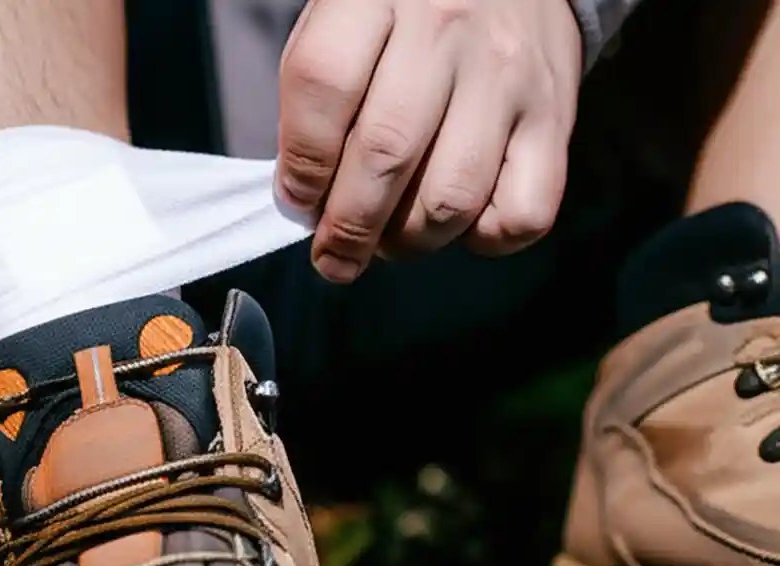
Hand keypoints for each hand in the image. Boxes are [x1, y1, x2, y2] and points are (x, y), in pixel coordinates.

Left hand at [276, 0, 582, 281]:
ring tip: (388, 241)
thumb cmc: (403, 12)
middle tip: (333, 255)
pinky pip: (523, 212)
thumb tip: (304, 198)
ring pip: (451, 198)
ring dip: (408, 241)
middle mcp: (445, 29)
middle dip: (347, 228)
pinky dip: (483, 238)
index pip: (324, 85)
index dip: (302, 163)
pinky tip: (459, 221)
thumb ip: (315, 98)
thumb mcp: (342, 20)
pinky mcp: (554, 115)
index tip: (296, 200)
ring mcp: (507, 74)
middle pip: (386, 153)